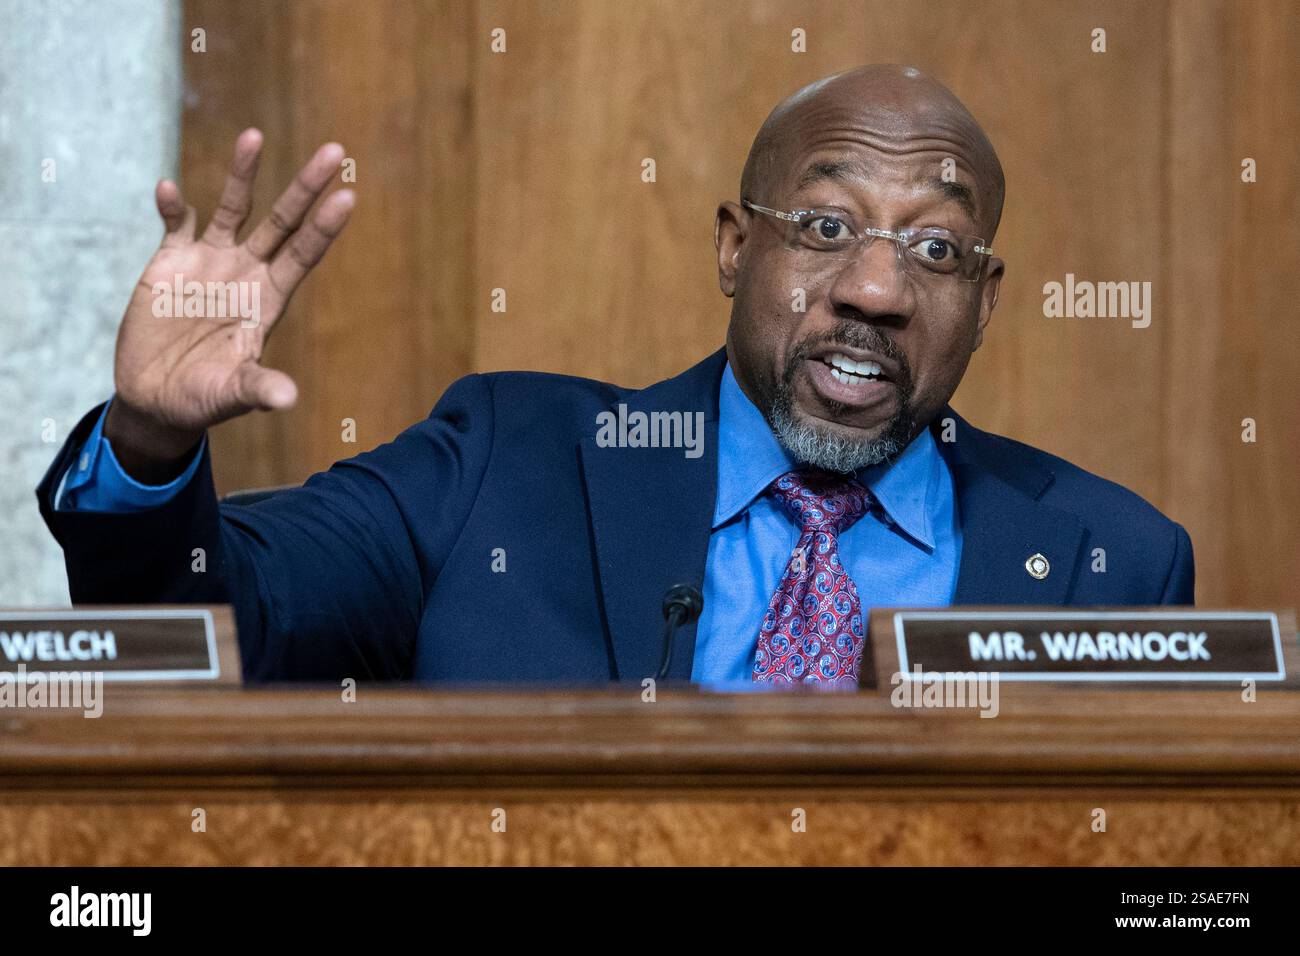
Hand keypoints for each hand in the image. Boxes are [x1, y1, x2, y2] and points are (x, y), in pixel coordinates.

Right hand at [105, 128, 353, 480]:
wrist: (156, 397)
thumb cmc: (203, 399)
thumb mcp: (230, 395)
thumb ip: (257, 388)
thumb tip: (288, 398)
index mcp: (269, 299)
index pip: (304, 254)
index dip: (325, 227)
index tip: (347, 196)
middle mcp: (247, 272)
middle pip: (282, 221)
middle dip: (305, 187)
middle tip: (334, 149)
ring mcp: (210, 262)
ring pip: (231, 208)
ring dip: (242, 174)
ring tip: (255, 136)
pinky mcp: (170, 263)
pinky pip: (175, 225)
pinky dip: (172, 206)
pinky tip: (168, 191)